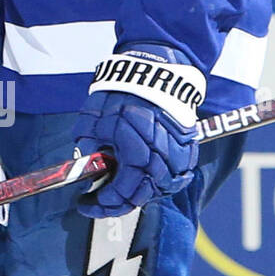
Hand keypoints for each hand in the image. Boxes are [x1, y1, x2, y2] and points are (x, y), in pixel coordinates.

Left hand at [74, 43, 202, 218]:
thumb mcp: (92, 122)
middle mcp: (160, 157)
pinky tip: (145, 180)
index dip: (103, 202)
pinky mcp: (188, 146)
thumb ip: (89, 150)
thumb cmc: (118, 94)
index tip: (86, 203)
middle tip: (102, 202)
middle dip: (120, 202)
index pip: (122, 191)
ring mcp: (178, 153)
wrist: (151, 72)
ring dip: (142, 194)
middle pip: (143, 194)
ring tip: (121, 192)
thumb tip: (87, 171)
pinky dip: (163, 182)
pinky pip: (179, 174)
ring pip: (164, 187)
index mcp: (134, 152)